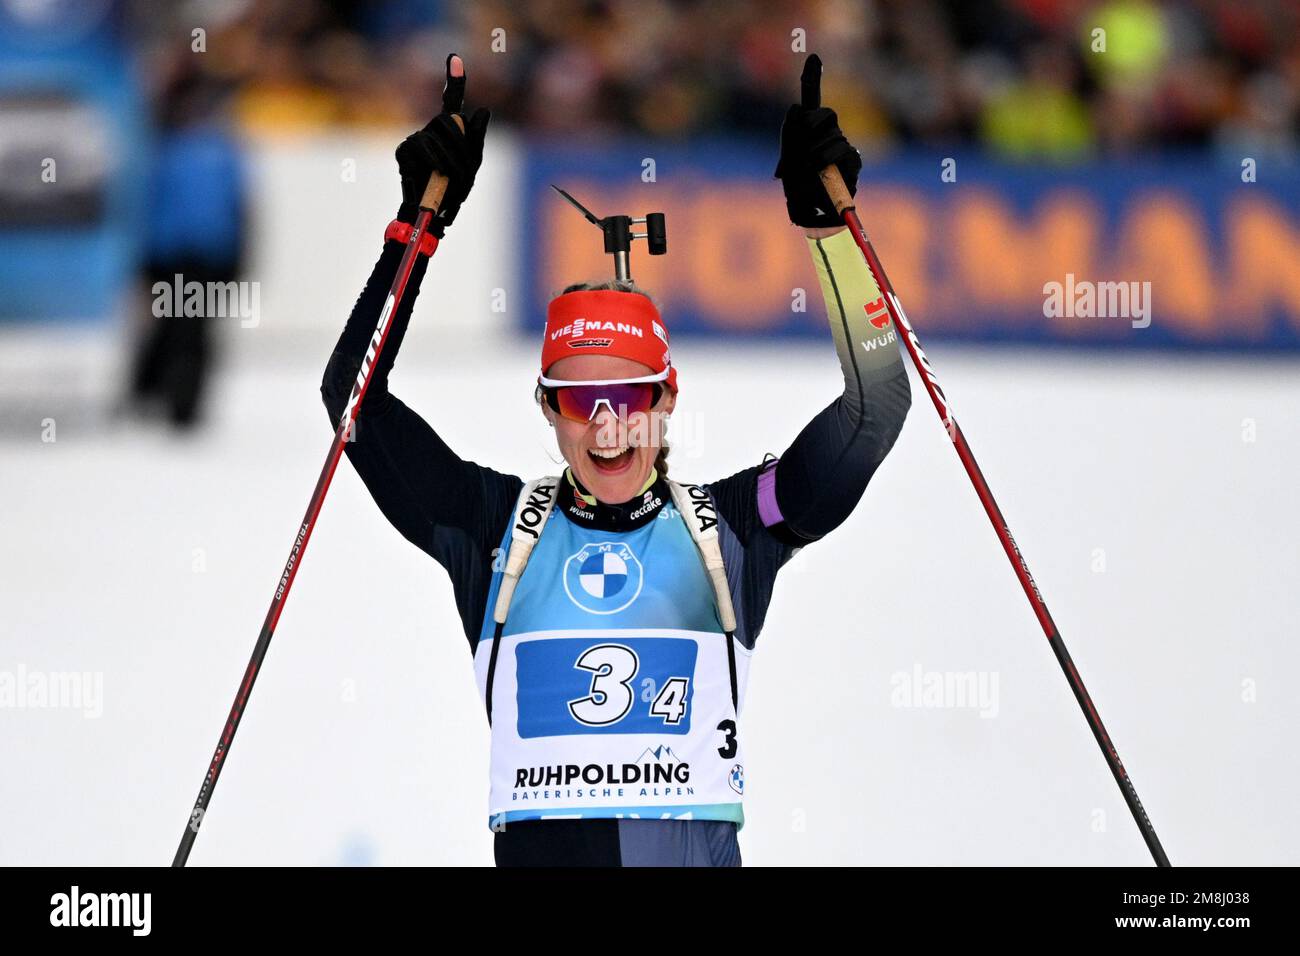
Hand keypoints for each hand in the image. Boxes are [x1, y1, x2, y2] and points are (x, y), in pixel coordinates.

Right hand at [395, 53, 490, 234]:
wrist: (430, 214)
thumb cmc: (452, 190)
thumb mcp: (471, 165)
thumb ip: (476, 139)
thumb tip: (483, 110)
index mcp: (447, 132)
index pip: (451, 100)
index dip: (454, 79)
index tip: (455, 57)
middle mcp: (429, 130)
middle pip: (449, 121)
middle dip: (463, 147)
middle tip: (466, 174)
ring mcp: (414, 138)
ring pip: (438, 137)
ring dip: (451, 161)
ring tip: (452, 182)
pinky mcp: (403, 151)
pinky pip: (423, 148)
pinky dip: (434, 163)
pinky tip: (435, 176)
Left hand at [774, 54, 860, 228]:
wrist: (812, 218)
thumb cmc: (799, 194)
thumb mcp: (788, 163)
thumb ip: (791, 135)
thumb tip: (797, 106)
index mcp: (809, 134)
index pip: (811, 101)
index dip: (812, 78)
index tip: (814, 57)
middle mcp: (828, 136)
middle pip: (822, 114)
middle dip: (808, 129)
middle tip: (798, 155)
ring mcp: (843, 147)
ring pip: (831, 132)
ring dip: (814, 151)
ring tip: (808, 172)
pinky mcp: (853, 160)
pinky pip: (841, 148)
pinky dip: (827, 158)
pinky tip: (822, 172)